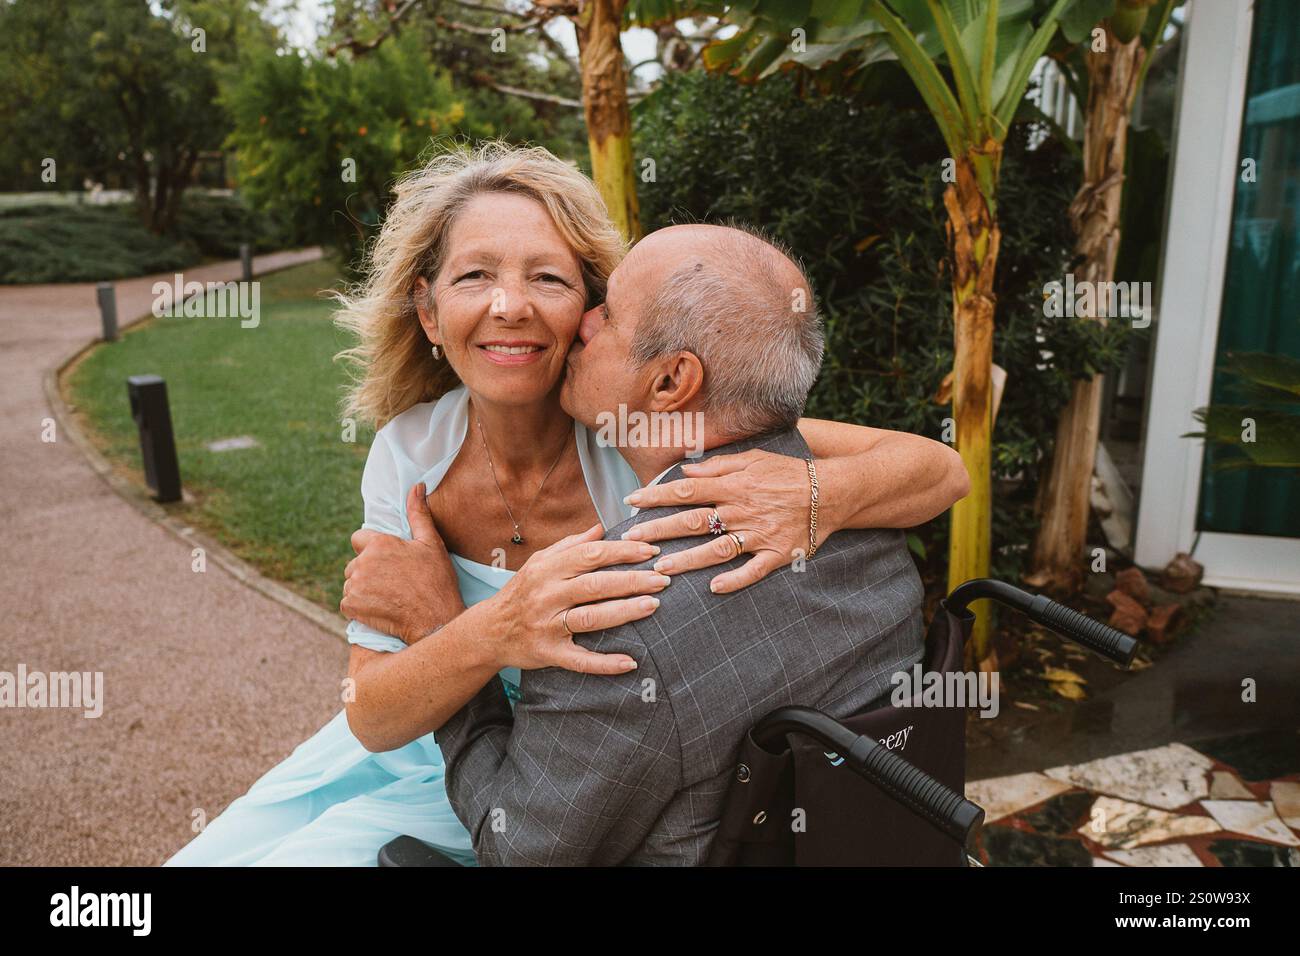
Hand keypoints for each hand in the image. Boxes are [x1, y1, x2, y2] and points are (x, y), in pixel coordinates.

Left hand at [341, 483, 465, 643]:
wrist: (435, 620)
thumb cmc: (437, 581)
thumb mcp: (431, 544)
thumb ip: (418, 514)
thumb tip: (417, 486)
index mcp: (379, 543)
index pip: (358, 539)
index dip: (372, 549)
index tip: (388, 562)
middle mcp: (363, 562)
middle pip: (354, 563)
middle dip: (368, 571)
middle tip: (392, 583)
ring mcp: (355, 585)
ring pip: (350, 583)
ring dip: (362, 589)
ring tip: (387, 597)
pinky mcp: (351, 606)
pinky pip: (347, 603)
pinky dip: (359, 607)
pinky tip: (379, 608)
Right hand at [485, 524, 669, 674]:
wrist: (489, 631)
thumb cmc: (522, 592)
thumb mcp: (539, 563)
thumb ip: (570, 546)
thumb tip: (601, 528)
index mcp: (547, 569)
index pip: (590, 555)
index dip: (622, 551)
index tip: (650, 550)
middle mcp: (547, 595)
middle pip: (595, 585)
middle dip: (632, 580)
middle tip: (663, 578)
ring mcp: (547, 626)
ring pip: (591, 618)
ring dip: (624, 612)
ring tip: (653, 605)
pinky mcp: (549, 653)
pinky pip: (580, 660)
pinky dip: (605, 663)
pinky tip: (630, 662)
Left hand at [619, 449, 824, 593]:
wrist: (831, 492)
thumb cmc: (789, 473)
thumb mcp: (754, 459)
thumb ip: (719, 466)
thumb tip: (686, 471)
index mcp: (733, 486)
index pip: (686, 491)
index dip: (656, 496)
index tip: (631, 501)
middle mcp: (741, 510)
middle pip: (693, 521)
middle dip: (660, 530)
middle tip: (631, 540)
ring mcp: (759, 535)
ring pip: (717, 549)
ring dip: (688, 560)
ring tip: (662, 568)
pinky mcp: (777, 554)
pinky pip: (753, 570)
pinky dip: (735, 580)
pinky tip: (714, 588)